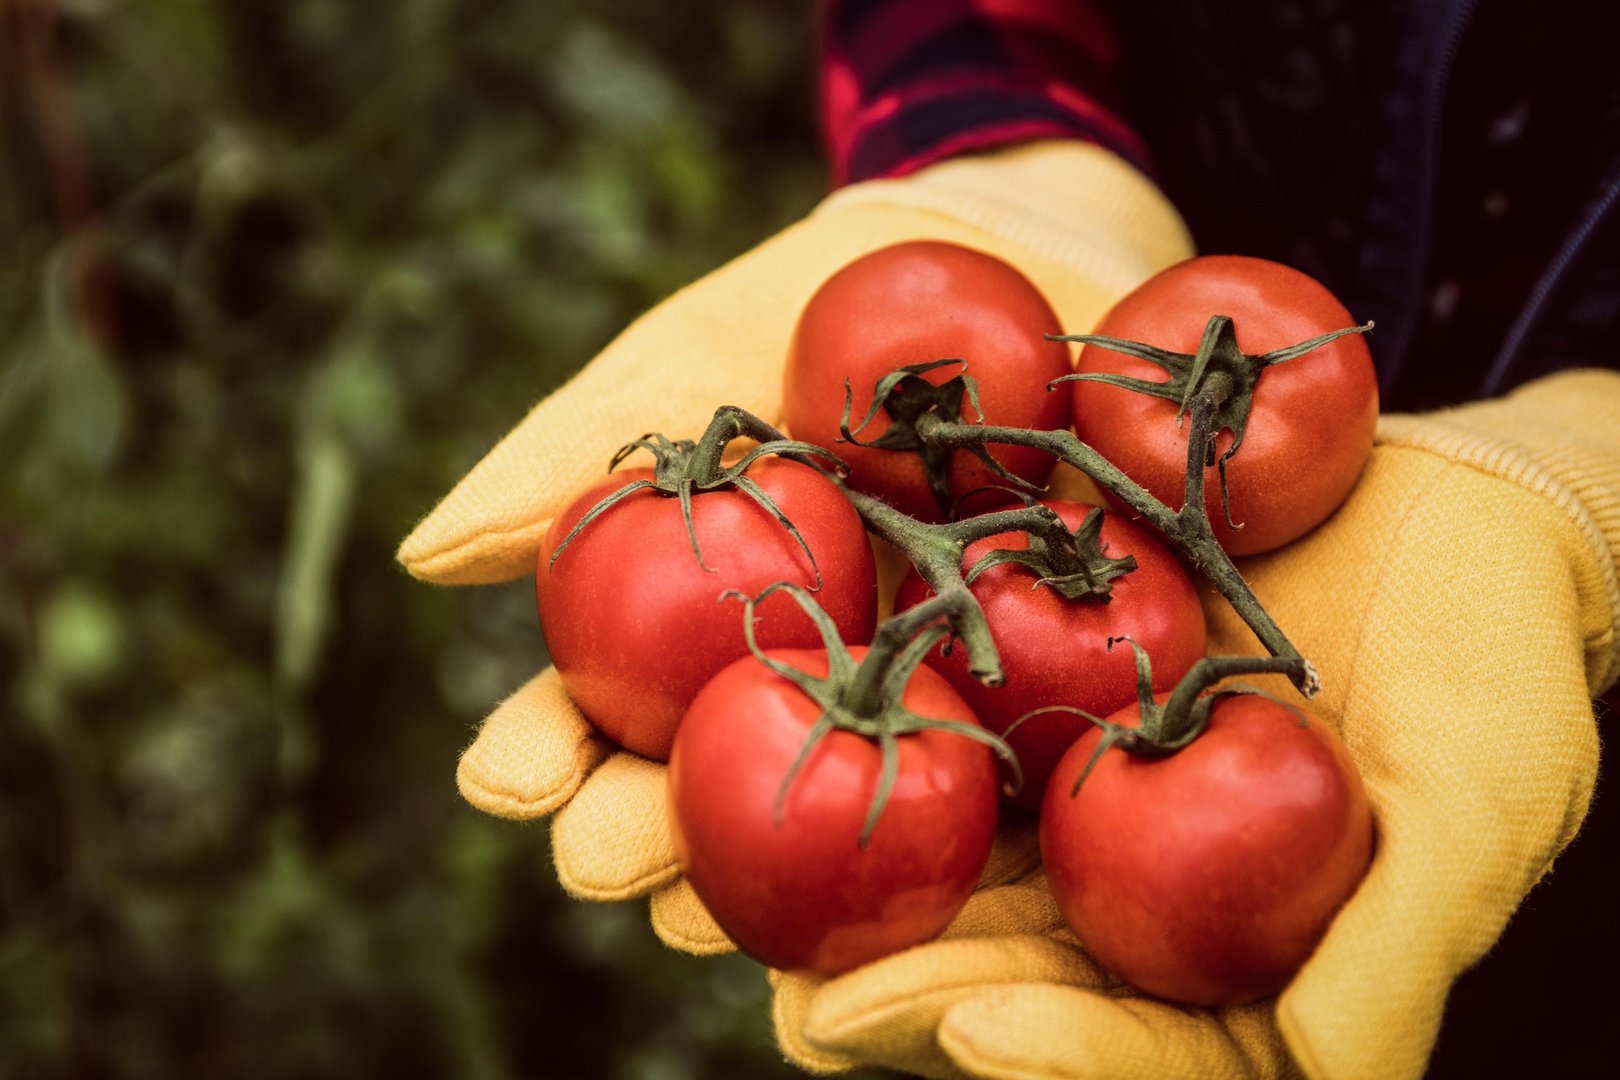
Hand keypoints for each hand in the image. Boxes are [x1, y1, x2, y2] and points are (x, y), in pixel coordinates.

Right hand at [396, 141, 1190, 919]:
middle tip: (606, 861)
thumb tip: (428, 559)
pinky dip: (962, 831)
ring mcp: (918, 711)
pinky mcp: (1045, 707)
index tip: (505, 781)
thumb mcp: (681, 367)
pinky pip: (1005, 783)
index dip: (549, 755)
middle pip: (711, 792)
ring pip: (842, 819)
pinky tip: (919, 880)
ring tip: (718, 914)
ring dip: (774, 879)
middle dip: (650, 836)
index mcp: (695, 642)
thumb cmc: (804, 314)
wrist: (987, 271)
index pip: (601, 719)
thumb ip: (567, 461)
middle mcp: (798, 698)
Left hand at [767, 369, 1619, 1078]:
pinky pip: (931, 691)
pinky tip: (768, 711)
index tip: (975, 1027)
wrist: (1452, 506)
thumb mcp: (1476, 797)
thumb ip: (1395, 942)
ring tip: (720, 898)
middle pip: (999, 954)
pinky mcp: (1021, 662)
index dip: (1056, 1049)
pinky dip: (852, 713)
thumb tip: (1328, 1074)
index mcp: (1220, 946)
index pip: (1130, 1034)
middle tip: (802, 1002)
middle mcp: (1118, 875)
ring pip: (936, 842)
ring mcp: (1059, 769)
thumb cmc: (1496, 661)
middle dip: (897, 985)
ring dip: (832, 876)